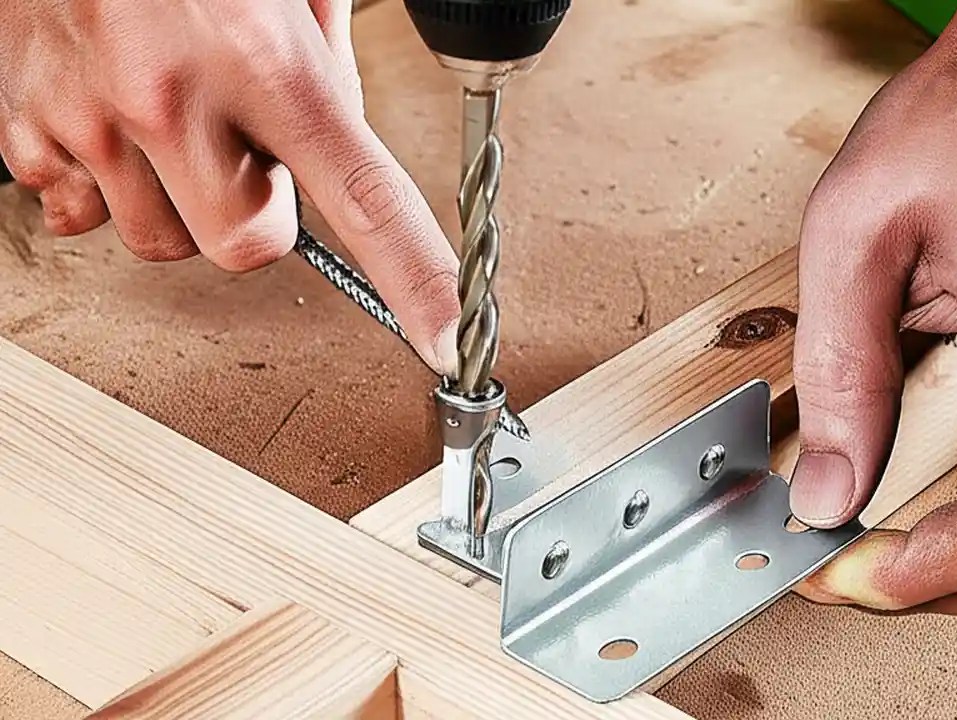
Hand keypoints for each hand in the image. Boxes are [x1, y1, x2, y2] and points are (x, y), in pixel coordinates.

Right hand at [0, 0, 458, 372]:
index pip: (366, 200)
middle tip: (246, 149)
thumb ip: (324, 68)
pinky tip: (114, 126)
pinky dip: (102, 187)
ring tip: (174, 121)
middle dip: (260, 216)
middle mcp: (176, 98)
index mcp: (267, 61)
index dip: (417, 279)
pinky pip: (78, 215)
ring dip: (182, 203)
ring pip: (162, 243)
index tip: (447, 337)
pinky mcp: (25, 123)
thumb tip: (340, 138)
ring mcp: (94, 117)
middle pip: (248, 248)